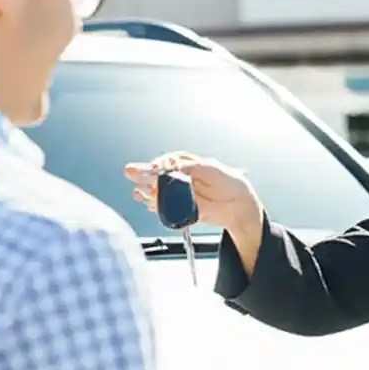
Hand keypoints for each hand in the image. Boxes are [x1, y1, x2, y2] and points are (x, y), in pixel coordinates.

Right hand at [124, 152, 261, 231]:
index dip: (159, 164)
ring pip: (157, 191)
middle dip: (142, 174)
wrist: (238, 204)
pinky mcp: (179, 208)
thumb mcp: (211, 168)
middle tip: (130, 171)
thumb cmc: (227, 181)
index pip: (166, 162)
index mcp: (185, 163)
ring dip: (146, 191)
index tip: (154, 168)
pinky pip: (163, 207)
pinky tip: (146, 203)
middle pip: (156, 175)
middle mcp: (178, 177)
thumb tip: (171, 166)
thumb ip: (190, 166)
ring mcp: (177, 193)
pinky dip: (154, 205)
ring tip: (138, 191)